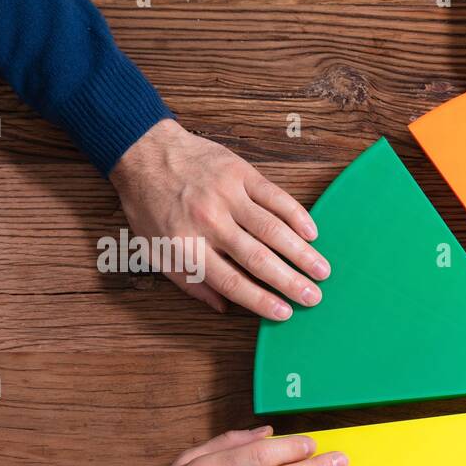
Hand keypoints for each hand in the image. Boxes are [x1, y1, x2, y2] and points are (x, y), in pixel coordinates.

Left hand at [109, 119, 330, 319]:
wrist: (144, 152)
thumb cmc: (150, 205)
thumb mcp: (155, 251)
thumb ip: (189, 281)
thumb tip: (223, 307)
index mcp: (185, 245)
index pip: (231, 281)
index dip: (260, 300)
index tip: (284, 313)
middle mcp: (208, 221)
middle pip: (257, 259)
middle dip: (290, 281)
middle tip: (313, 297)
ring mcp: (226, 194)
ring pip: (272, 229)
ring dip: (301, 253)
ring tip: (322, 270)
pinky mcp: (239, 172)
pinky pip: (275, 197)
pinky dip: (297, 216)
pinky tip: (312, 233)